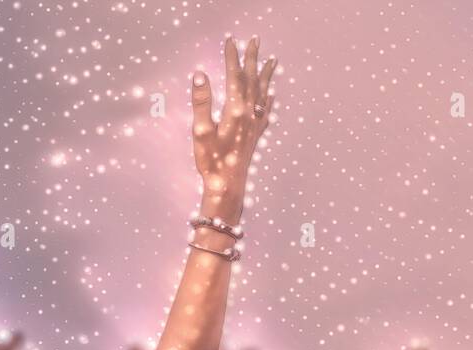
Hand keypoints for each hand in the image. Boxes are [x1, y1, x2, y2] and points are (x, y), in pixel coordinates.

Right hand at [191, 36, 275, 222]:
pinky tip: (271, 94)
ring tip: (272, 60)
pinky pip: (266, 111)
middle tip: (255, 40)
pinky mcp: (256, 135)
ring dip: (266, 75)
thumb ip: (201, 101)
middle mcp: (249, 115)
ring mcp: (254, 125)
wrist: (227, 186)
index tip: (231, 41)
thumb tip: (200, 74)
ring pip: (262, 93)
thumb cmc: (211, 161)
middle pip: (252, 80)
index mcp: (235, 111)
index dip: (232, 57)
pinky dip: (268, 99)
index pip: (234, 76)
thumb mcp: (201, 131)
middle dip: (253, 58)